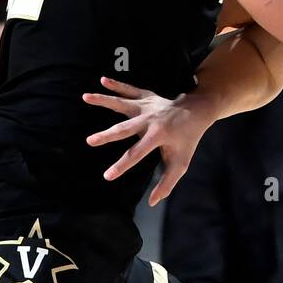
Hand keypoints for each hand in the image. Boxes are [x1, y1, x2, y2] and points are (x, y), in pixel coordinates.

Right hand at [82, 77, 216, 205]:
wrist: (197, 111)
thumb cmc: (187, 140)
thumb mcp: (181, 163)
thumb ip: (167, 183)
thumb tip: (153, 202)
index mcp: (158, 136)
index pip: (137, 154)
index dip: (121, 166)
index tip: (107, 176)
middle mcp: (150, 120)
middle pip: (125, 129)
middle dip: (107, 135)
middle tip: (90, 141)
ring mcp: (147, 106)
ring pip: (122, 103)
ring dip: (104, 100)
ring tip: (85, 97)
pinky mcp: (146, 97)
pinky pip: (129, 89)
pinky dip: (116, 85)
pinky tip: (102, 80)